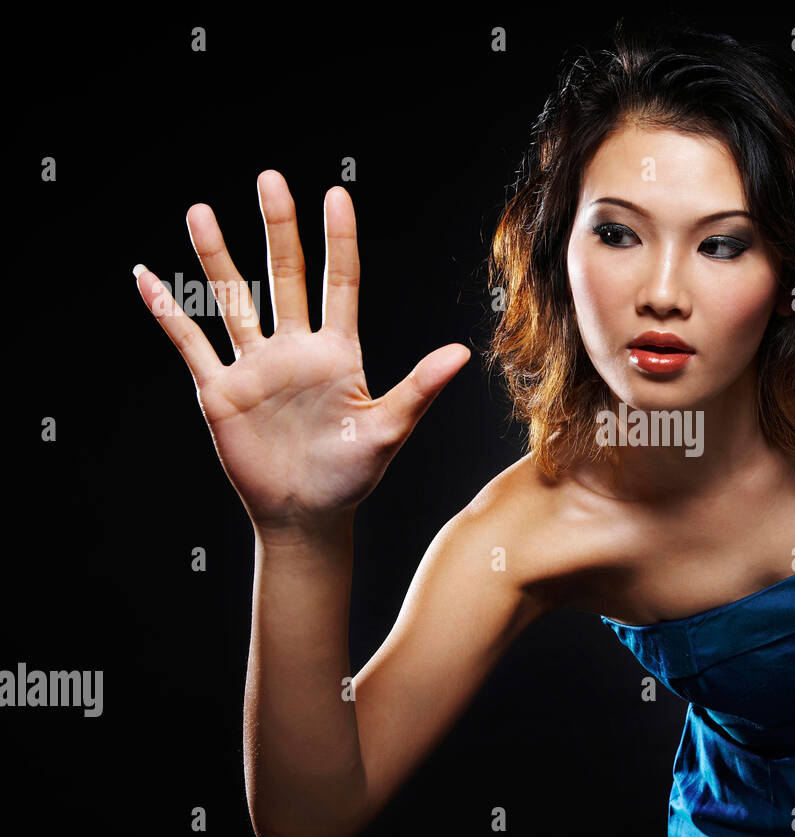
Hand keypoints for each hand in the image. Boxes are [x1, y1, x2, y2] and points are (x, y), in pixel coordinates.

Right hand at [135, 170, 469, 534]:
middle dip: (278, 229)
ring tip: (200, 211)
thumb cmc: (352, 476)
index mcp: (338, 353)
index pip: (340, 283)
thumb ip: (419, 388)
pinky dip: (168, 314)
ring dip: (216, 259)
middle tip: (270, 179)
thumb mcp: (388, 429)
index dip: (338, 240)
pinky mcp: (221, 390)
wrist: (306, 515)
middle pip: (286, 277)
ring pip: (233, 301)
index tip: (336, 194)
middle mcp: (295, 350)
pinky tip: (147, 278)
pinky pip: (191, 344)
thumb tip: (461, 352)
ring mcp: (256, 367)